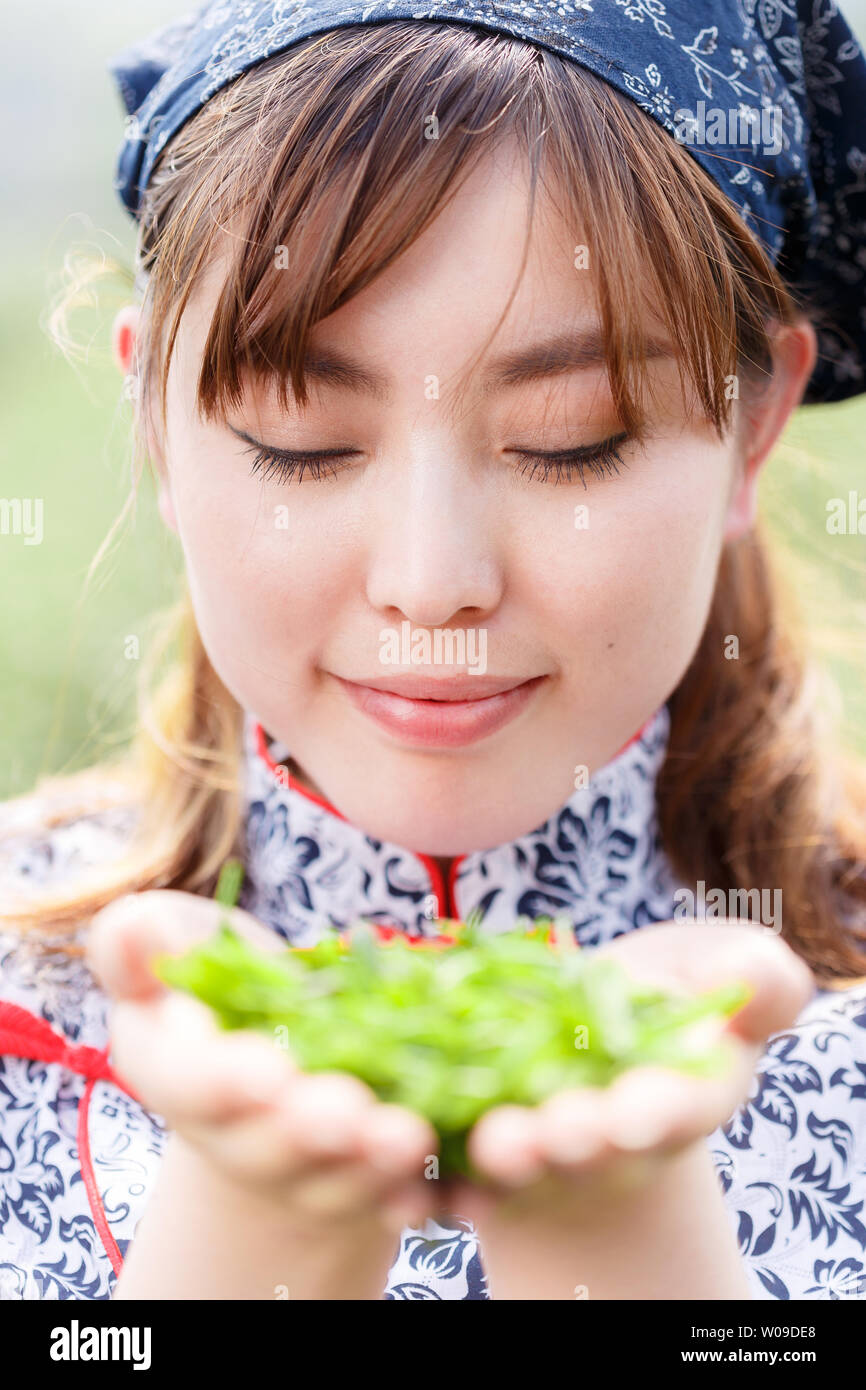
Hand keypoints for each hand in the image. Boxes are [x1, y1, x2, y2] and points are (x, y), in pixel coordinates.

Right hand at [87, 890, 437, 1240]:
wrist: (282, 1047)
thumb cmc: (222, 983)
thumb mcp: (181, 946)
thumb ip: (144, 944)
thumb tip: (129, 926)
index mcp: (174, 1075)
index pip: (187, 1086)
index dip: (223, 1084)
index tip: (265, 1072)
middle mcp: (233, 1137)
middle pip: (264, 1147)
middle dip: (305, 1132)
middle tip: (344, 1115)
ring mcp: (301, 1170)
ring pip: (332, 1181)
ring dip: (369, 1165)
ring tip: (407, 1138)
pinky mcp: (365, 1182)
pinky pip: (390, 1199)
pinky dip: (414, 1194)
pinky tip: (440, 1184)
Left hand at [440, 919, 813, 1233]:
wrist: (589, 1042)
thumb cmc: (667, 993)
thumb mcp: (720, 969)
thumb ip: (757, 980)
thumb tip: (753, 976)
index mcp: (680, 1098)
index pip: (678, 1109)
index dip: (658, 1112)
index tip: (633, 1113)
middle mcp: (610, 1144)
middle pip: (593, 1151)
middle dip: (574, 1143)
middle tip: (554, 1132)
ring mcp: (541, 1159)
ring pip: (519, 1171)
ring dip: (503, 1167)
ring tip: (489, 1146)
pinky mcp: (474, 1160)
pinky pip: (450, 1180)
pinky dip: (432, 1186)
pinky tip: (410, 1187)